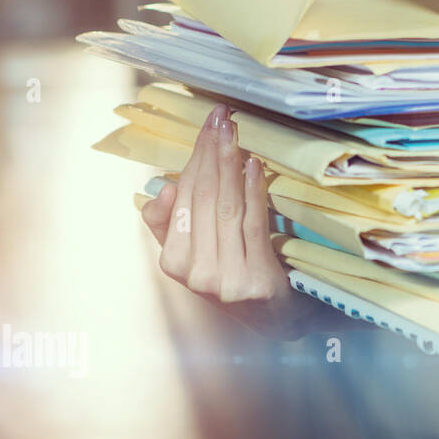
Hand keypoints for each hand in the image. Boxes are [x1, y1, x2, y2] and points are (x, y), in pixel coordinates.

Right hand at [140, 103, 317, 340]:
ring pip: (224, 208)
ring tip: (233, 132)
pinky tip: (253, 166)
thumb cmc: (235, 276)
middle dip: (210, 152)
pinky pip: (252, 225)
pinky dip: (253, 192)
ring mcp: (224, 277)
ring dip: (229, 164)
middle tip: (220, 117)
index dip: (193, 159)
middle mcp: (194, 271)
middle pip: (202, 199)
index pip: (181, 199)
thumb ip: (173, 225)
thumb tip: (163, 189)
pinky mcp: (255, 278)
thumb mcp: (197, 255)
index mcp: (173, 261)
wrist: (274, 320)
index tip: (206, 127)